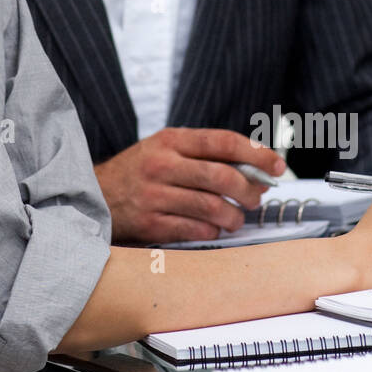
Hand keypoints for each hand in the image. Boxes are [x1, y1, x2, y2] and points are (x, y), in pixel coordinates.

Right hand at [94, 128, 286, 243]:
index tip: (276, 166)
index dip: (256, 153)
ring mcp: (154, 195)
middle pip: (221, 177)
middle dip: (249, 190)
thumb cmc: (138, 172)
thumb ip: (204, 155)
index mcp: (170, 140)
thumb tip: (254, 168)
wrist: (94, 194)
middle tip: (255, 198)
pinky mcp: (150, 223)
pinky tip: (211, 228)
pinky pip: (195, 230)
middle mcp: (161, 164)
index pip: (222, 141)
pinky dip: (212, 231)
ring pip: (212, 207)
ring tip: (235, 217)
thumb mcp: (165, 149)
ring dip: (233, 216)